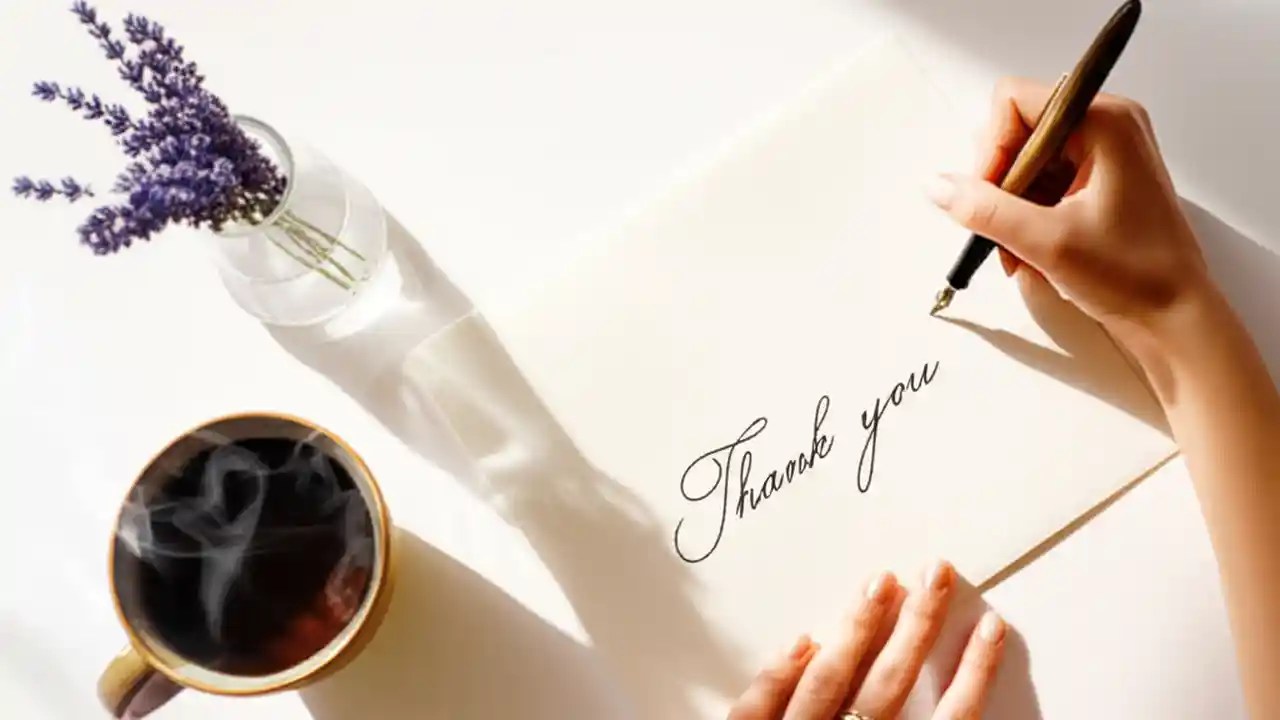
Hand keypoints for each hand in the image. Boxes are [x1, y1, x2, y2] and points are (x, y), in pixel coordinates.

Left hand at [727, 561, 1005, 719]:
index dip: (972, 676)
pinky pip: (758, 710)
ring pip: (829, 684)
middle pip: (888, 687)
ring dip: (858, 631)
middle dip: (917, 627)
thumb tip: (949, 718)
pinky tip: (803, 640)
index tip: (991, 628)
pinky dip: (779, 675)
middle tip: (937, 573)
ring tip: (882, 583)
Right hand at [927, 77, 1219, 347]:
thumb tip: (933, 186)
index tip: (989, 198)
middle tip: (1000, 227)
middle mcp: (1106, 124)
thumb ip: (983, 209)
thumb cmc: (1130, 275)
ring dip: (1009, 205)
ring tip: (1015, 251)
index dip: (991, 148)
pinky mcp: (1100, 179)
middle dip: (998, 181)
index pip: (1015, 101)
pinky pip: (1043, 181)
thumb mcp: (1045, 241)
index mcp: (1104, 121)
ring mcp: (1105, 152)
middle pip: (1017, 128)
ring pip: (1025, 159)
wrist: (1174, 318)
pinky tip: (1028, 251)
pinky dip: (1025, 214)